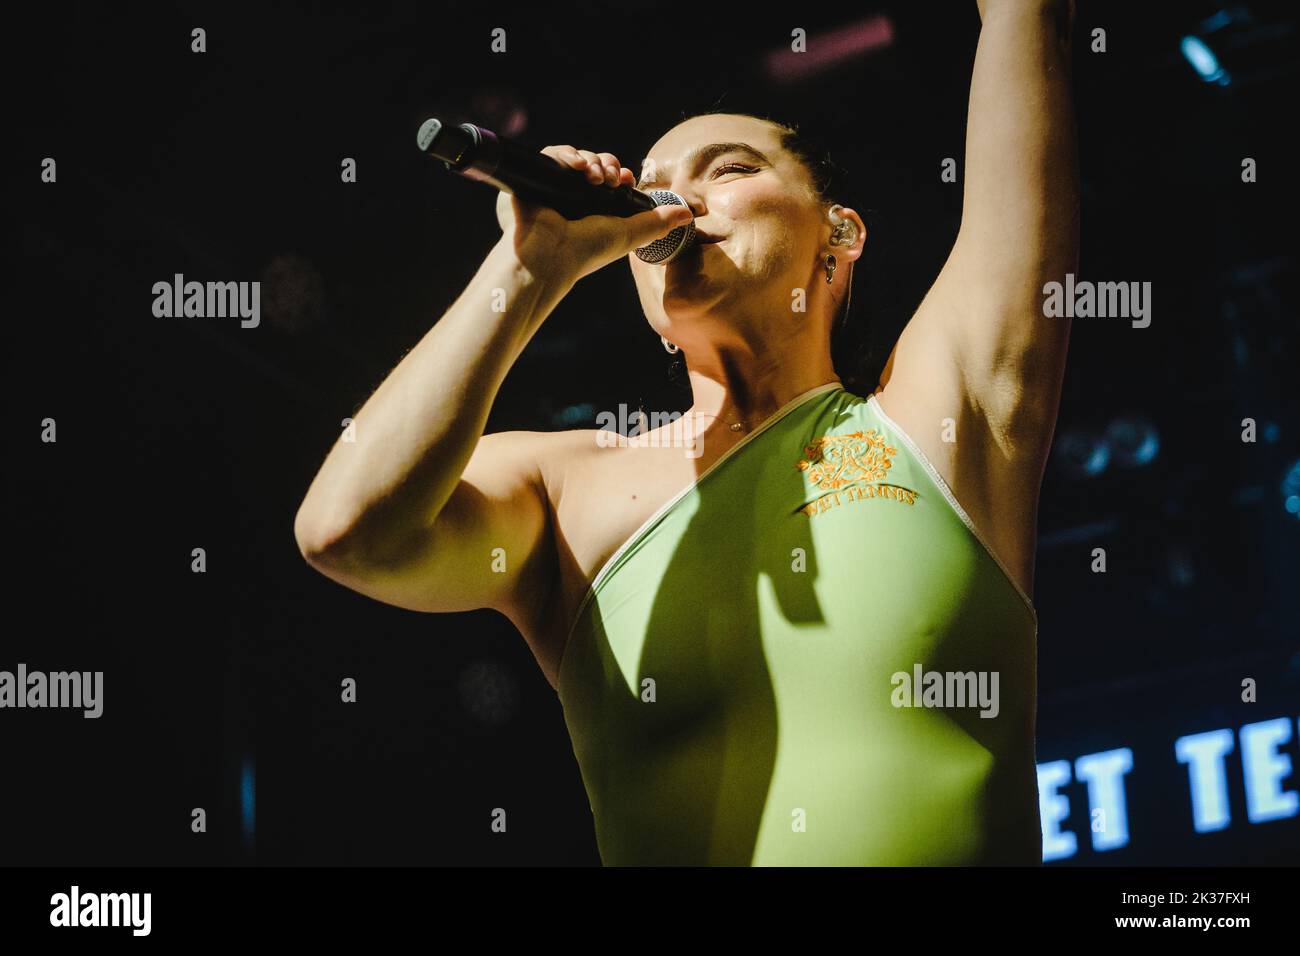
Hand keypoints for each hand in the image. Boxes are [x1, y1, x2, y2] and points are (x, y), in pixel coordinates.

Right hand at [495, 144, 692, 281]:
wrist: (549, 255)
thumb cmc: (588, 250)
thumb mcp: (630, 234)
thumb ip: (658, 223)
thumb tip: (688, 214)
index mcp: (598, 210)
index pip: (613, 180)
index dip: (621, 174)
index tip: (625, 179)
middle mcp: (577, 198)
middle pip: (597, 165)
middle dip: (608, 165)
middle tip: (610, 178)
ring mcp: (557, 188)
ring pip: (577, 158)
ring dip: (590, 160)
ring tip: (592, 176)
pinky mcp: (537, 179)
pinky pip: (553, 155)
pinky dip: (566, 155)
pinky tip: (575, 165)